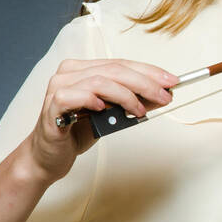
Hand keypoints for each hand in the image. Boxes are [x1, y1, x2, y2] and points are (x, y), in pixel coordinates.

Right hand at [27, 58, 178, 181]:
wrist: (49, 157)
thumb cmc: (78, 132)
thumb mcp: (112, 115)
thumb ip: (132, 102)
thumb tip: (161, 94)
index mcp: (83, 69)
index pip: (121, 63)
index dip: (149, 71)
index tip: (171, 81)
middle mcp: (69, 73)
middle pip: (114, 69)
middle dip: (145, 82)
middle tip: (165, 96)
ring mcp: (58, 88)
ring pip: (100, 81)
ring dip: (126, 95)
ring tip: (140, 110)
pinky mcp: (52, 107)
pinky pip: (74, 96)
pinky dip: (94, 100)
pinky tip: (105, 108)